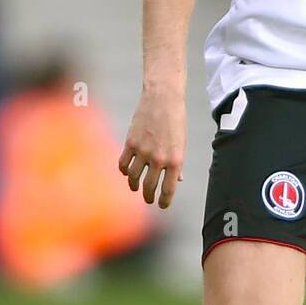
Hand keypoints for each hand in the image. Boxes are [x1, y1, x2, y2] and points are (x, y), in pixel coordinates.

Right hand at [119, 87, 186, 208]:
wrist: (163, 99)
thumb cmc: (175, 120)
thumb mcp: (182, 143)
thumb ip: (178, 164)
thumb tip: (178, 180)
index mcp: (175, 160)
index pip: (168, 189)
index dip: (164, 201)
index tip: (162, 205)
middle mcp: (159, 159)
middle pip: (148, 187)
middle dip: (148, 196)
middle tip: (148, 199)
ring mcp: (143, 152)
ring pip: (134, 178)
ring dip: (134, 186)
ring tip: (136, 187)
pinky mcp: (130, 143)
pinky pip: (124, 164)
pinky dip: (124, 171)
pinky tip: (127, 172)